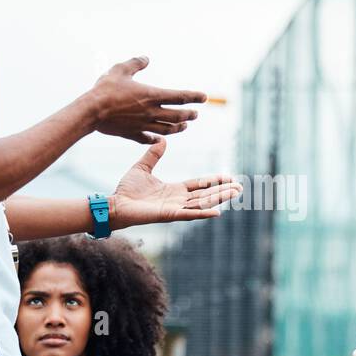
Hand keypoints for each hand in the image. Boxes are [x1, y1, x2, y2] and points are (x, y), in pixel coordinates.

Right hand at [89, 56, 207, 143]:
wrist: (91, 112)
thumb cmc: (106, 89)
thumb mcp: (121, 70)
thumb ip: (135, 63)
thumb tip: (146, 58)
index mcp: (151, 95)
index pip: (180, 97)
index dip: (194, 96)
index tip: (204, 97)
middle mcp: (151, 112)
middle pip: (177, 116)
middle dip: (189, 115)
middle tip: (196, 114)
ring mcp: (143, 125)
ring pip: (167, 129)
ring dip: (178, 128)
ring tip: (184, 126)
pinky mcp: (132, 134)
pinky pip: (148, 138)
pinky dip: (156, 139)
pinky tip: (159, 139)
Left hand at [110, 138, 241, 227]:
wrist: (116, 204)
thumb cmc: (126, 190)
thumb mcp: (142, 168)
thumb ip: (153, 155)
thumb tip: (161, 140)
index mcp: (174, 190)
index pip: (199, 184)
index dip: (214, 181)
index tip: (228, 176)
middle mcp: (178, 200)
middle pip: (206, 194)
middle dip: (223, 190)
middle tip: (240, 187)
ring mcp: (175, 208)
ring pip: (202, 203)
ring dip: (219, 198)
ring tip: (235, 193)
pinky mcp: (169, 215)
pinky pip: (189, 214)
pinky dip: (203, 214)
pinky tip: (217, 212)